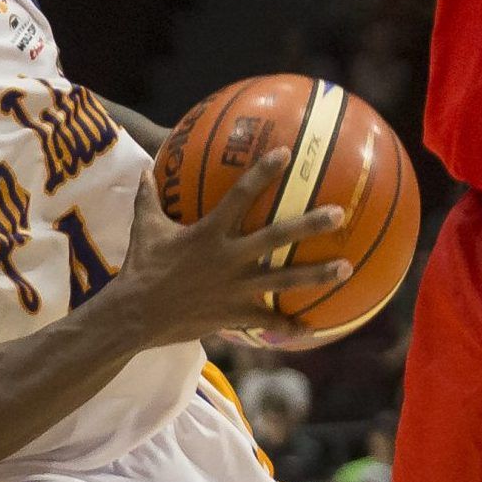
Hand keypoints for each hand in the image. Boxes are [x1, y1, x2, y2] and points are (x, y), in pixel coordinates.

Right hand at [111, 149, 350, 346]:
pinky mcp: (234, 314)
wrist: (134, 315)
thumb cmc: (140, 267)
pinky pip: (267, 321)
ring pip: (284, 280)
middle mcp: (228, 257)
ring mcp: (235, 288)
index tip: (287, 154)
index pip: (241, 195)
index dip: (263, 172)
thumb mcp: (144, 227)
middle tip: (339, 213)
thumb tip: (144, 168)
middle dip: (309, 224)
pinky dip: (289, 325)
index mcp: (209, 232)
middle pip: (277, 237)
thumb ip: (148, 197)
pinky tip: (312, 327)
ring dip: (317, 275)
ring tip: (347, 268)